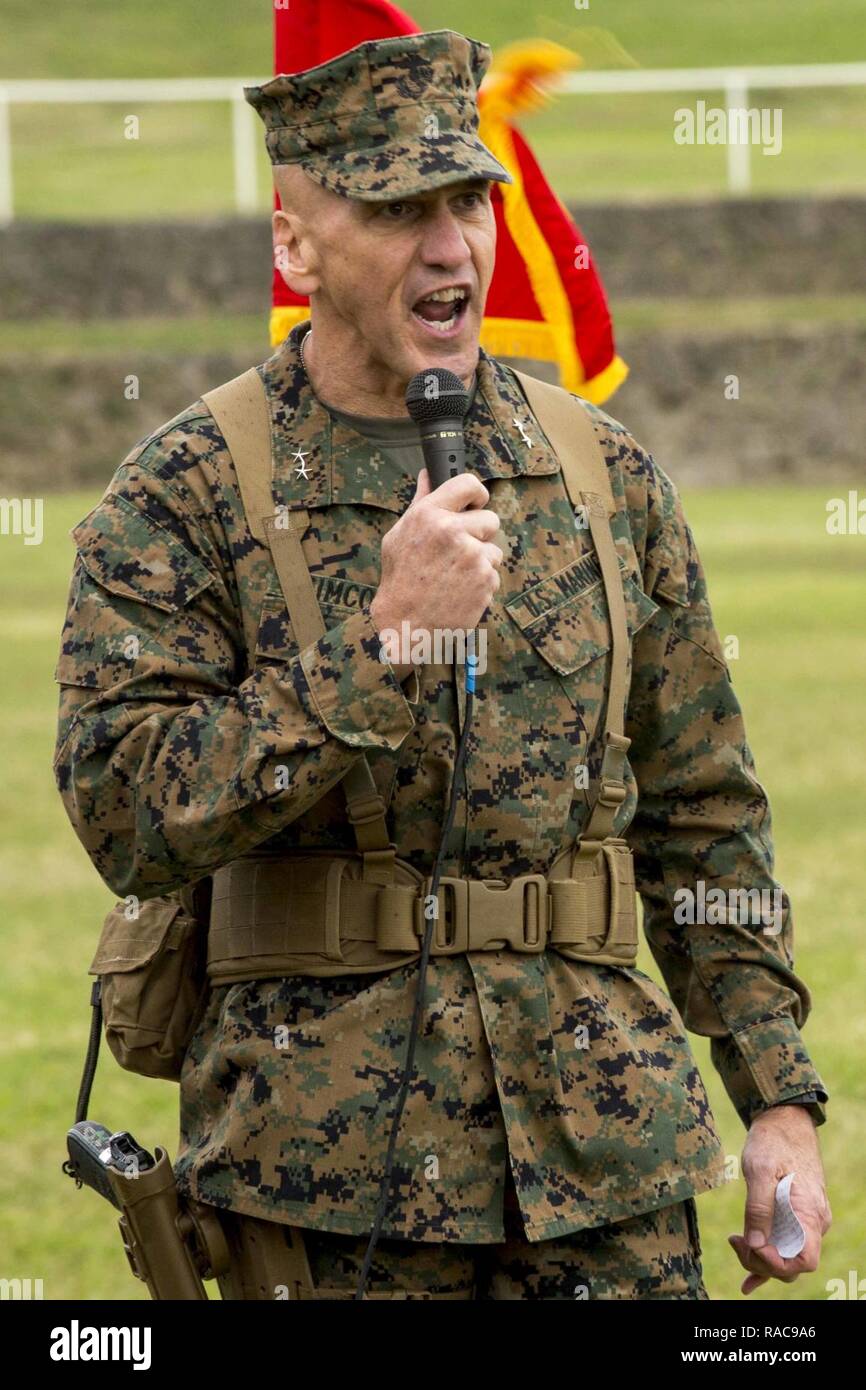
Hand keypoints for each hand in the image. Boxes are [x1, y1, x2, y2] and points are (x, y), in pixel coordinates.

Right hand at [370, 467, 502, 675]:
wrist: (406, 624)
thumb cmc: (400, 579)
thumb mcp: (399, 535)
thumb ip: (420, 502)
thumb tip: (427, 474)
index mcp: (429, 514)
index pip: (468, 484)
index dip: (477, 493)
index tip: (476, 503)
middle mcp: (452, 531)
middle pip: (490, 518)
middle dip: (479, 534)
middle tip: (459, 551)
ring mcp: (472, 556)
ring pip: (494, 549)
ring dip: (481, 561)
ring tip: (455, 575)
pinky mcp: (486, 579)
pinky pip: (493, 573)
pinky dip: (482, 582)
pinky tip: (460, 590)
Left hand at [728, 1105, 831, 1294]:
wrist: (784, 1120)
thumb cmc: (773, 1140)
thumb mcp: (760, 1169)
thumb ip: (758, 1207)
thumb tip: (754, 1243)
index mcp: (810, 1213)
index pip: (803, 1261)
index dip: (776, 1263)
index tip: (752, 1245)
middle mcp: (814, 1222)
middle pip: (791, 1263)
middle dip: (761, 1261)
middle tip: (735, 1239)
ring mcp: (807, 1220)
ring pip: (786, 1254)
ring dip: (760, 1257)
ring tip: (734, 1241)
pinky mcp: (796, 1214)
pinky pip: (786, 1245)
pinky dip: (767, 1260)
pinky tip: (749, 1278)